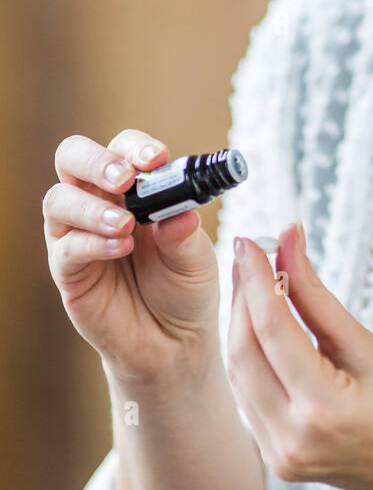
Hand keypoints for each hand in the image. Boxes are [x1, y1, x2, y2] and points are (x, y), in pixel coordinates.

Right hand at [46, 130, 219, 381]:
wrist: (174, 342)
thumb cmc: (185, 288)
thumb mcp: (197, 259)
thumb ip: (185, 235)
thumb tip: (181, 214)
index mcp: (134, 187)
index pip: (122, 148)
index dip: (135, 146)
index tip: (157, 158)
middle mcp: (99, 202)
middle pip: (73, 158)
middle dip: (96, 161)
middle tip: (124, 178)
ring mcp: (78, 234)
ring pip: (59, 200)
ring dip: (91, 207)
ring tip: (126, 224)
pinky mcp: (68, 271)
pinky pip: (66, 248)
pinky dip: (93, 243)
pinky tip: (122, 248)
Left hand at [227, 224, 372, 489]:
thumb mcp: (369, 345)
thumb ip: (317, 296)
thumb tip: (288, 242)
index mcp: (323, 411)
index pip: (272, 331)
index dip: (258, 278)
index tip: (252, 241)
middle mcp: (292, 440)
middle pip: (243, 354)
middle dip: (242, 298)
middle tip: (251, 253)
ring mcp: (281, 456)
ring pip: (239, 376)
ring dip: (241, 324)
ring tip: (253, 280)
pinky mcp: (278, 458)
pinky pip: (249, 396)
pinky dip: (250, 355)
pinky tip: (260, 324)